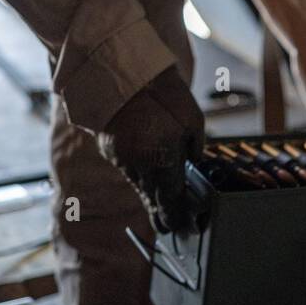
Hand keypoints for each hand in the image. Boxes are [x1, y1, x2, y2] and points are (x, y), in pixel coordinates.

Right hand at [97, 67, 203, 232]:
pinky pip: (128, 172)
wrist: (122, 76)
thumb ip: (194, 148)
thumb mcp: (192, 121)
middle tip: (168, 227)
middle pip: (153, 199)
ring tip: (158, 210)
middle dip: (162, 214)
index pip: (171, 200)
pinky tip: (145, 182)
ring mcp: (124, 160)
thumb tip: (191, 164)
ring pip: (139, 187)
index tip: (180, 226)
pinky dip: (138, 178)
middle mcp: (142, 167)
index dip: (176, 216)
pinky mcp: (112, 152)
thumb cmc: (163, 95)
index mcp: (164, 160)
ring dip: (150, 197)